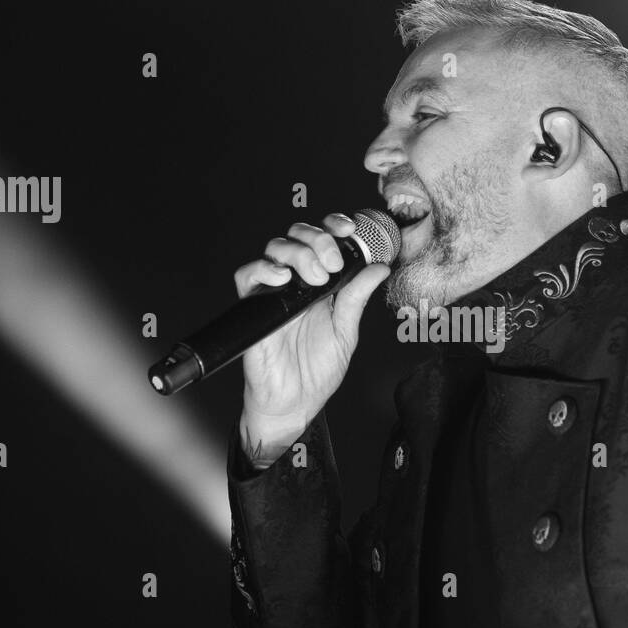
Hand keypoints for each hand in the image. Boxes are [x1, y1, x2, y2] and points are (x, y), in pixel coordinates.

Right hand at [233, 213, 389, 467]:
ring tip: (316, 276)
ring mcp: (273, 292)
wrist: (295, 403)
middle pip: (298, 235)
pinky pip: (247, 275)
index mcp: (320, 282)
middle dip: (318, 238)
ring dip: (298, 252)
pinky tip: (283, 278)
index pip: (322, 238)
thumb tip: (380, 267)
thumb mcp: (346, 331)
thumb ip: (357, 297)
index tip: (350, 230)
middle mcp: (295, 281)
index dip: (334, 225)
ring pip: (275, 248)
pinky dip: (263, 269)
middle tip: (333, 263)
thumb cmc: (317, 370)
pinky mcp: (253, 308)